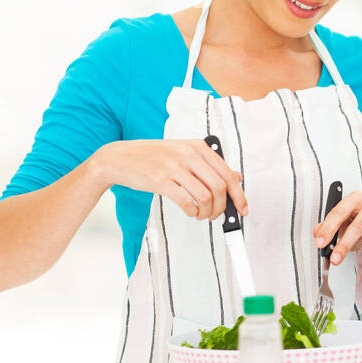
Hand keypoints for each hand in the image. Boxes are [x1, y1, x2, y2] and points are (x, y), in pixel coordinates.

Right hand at [94, 139, 246, 221]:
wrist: (119, 158)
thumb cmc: (152, 157)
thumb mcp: (183, 153)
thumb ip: (209, 164)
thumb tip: (236, 176)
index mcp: (198, 147)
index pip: (228, 174)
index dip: (239, 195)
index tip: (242, 208)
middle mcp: (188, 154)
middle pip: (220, 187)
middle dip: (223, 207)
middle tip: (217, 215)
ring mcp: (174, 166)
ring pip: (206, 196)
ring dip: (208, 212)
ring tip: (202, 215)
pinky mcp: (160, 180)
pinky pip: (186, 201)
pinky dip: (193, 212)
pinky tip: (191, 212)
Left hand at [314, 191, 361, 265]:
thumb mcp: (345, 222)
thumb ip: (330, 227)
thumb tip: (317, 234)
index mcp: (358, 197)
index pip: (340, 211)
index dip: (328, 228)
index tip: (320, 243)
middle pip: (357, 226)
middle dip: (344, 245)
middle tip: (335, 259)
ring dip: (361, 245)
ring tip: (360, 243)